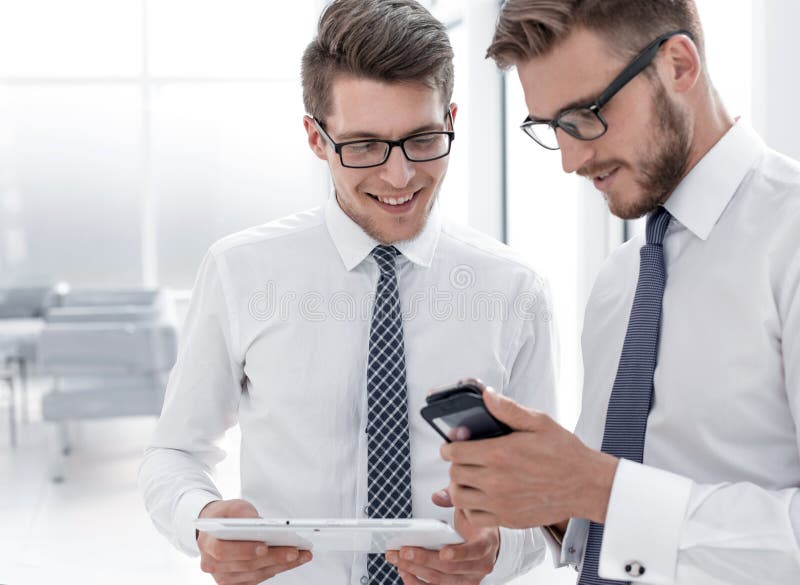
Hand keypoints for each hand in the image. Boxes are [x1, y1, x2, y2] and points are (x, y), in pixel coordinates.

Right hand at [197, 499, 311, 583]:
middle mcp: (212, 564)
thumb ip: (243, 512)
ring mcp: (223, 576)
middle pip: (244, 565)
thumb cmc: (224, 516)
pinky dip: (275, 569)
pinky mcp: (235, 582)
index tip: (265, 546)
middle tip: (294, 551)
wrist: (216, 528)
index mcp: (207, 543)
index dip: (244, 550)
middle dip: (272, 558)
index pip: (223, 551)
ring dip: (279, 565)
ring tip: (300, 555)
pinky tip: (290, 562)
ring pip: (254, 575)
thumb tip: (260, 523)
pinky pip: (257, 579)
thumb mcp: (232, 505)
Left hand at [385, 503, 498, 583]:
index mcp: (486, 544)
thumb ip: (454, 499)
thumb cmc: (475, 525)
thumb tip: (437, 497)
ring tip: (398, 560)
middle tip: (403, 551)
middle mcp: (480, 566)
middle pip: (450, 568)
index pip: (475, 551)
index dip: (459, 553)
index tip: (443, 552)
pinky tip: (405, 571)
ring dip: (416, 571)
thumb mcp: (469, 508)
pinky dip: (417, 582)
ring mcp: (468, 580)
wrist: (485, 543)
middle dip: (423, 559)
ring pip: (440, 581)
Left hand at [440, 388, 618, 527]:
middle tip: (463, 460)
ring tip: (468, 478)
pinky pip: (475, 517)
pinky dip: (471, 508)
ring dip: (459, 487)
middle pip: (454, 474)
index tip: (452, 445)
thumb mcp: (538, 422)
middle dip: (454, 465)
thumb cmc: (565, 453)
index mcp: (500, 454)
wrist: (586, 485)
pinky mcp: (508, 519)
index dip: (449, 447)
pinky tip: (480, 497)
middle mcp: (496, 481)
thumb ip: (508, 409)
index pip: (455, 453)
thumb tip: (486, 395)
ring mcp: (501, 503)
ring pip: (460, 498)